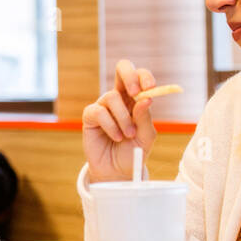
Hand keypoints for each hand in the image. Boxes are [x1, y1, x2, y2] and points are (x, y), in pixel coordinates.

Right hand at [82, 59, 159, 182]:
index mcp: (136, 99)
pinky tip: (115, 137)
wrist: (117, 171)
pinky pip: (99, 112)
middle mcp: (120, 98)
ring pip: (112, 97)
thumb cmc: (133, 152)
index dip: (144, 76)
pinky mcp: (90, 117)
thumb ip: (145, 118)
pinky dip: (110, 125)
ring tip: (127, 135)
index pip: (139, 77)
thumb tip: (147, 99)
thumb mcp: (146, 137)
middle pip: (122, 69)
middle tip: (136, 93)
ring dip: (123, 118)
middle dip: (130, 76)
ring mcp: (104, 106)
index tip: (150, 88)